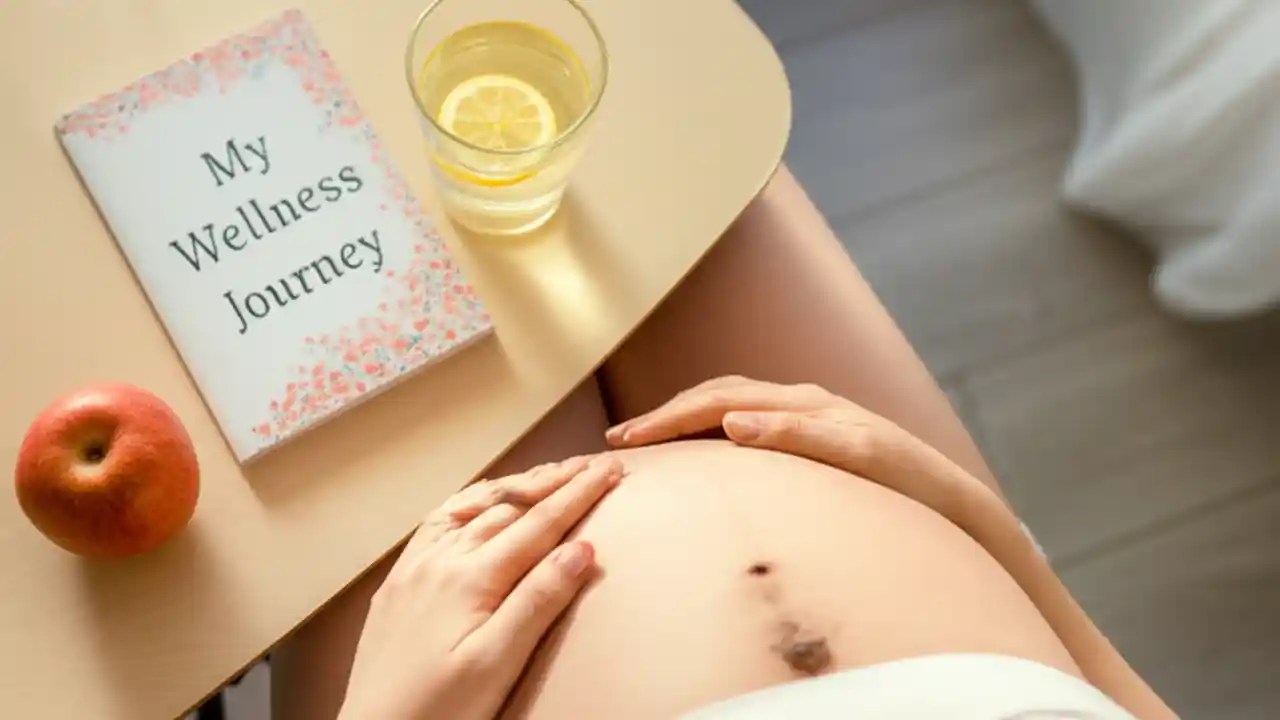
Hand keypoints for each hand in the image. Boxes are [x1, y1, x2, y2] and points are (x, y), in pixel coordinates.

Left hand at [338, 455, 622, 719]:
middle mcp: (442, 560)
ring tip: (548, 472)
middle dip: (554, 482)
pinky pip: (437, 522)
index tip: (609, 470)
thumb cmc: (440, 710)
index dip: (578, 495)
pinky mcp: (399, 582)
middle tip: (591, 463)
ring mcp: (416, 567)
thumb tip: (583, 548)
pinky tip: (480, 499)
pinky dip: (469, 502)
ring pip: (474, 508)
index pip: (540, 524)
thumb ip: (539, 600)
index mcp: (472, 578)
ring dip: (515, 486)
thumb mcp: (498, 663)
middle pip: (510, 507)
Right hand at [606, 376, 976, 519]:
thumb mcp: (858, 456)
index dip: (668, 417)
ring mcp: (806, 415)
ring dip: (685, 416)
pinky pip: (746, 419)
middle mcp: (801, 401)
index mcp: (803, 402)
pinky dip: (710, 427)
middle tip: (620, 439)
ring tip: (648, 438)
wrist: (951, 501)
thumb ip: (797, 435)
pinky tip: (700, 449)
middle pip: (716, 394)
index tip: (626, 438)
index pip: (718, 400)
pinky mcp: (811, 435)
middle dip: (665, 413)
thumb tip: (734, 422)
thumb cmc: (908, 485)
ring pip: (729, 402)